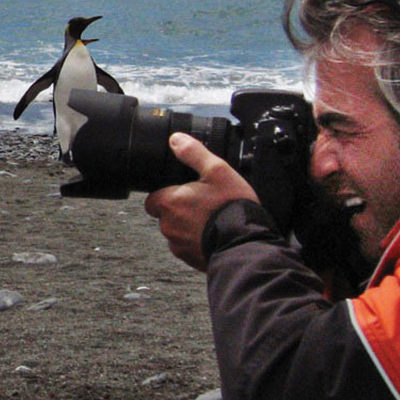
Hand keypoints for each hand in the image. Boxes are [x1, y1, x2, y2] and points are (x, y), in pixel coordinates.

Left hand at [143, 133, 259, 271]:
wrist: (246, 243)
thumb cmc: (231, 207)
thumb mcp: (217, 170)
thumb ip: (193, 153)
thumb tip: (176, 139)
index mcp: (169, 203)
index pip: (152, 199)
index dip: (167, 194)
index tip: (183, 192)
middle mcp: (169, 226)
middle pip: (165, 216)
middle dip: (179, 211)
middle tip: (203, 205)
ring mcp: (179, 246)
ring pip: (177, 233)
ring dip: (188, 227)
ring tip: (212, 220)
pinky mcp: (191, 259)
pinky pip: (188, 248)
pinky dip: (197, 242)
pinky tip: (215, 235)